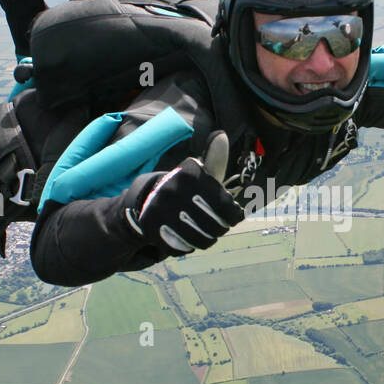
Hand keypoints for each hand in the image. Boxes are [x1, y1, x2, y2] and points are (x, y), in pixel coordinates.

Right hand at [125, 152, 244, 254]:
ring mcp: (161, 211)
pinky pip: (184, 248)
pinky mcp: (153, 229)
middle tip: (216, 225)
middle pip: (216, 226)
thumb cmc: (186, 188)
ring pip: (202, 240)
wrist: (149, 200)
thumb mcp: (199, 173)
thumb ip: (214, 160)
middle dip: (219, 228)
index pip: (228, 208)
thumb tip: (221, 136)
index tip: (231, 214)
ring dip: (207, 239)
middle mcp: (173, 191)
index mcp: (189, 175)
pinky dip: (188, 246)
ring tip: (204, 233)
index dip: (233, 215)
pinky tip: (186, 237)